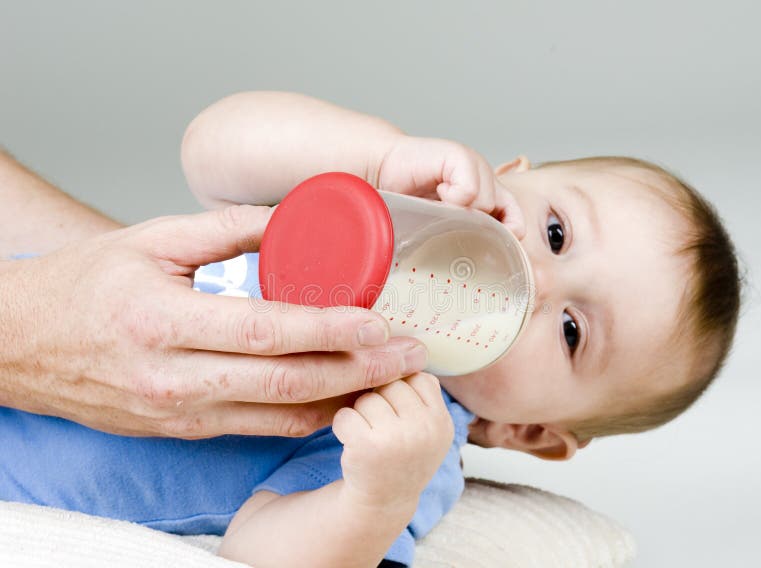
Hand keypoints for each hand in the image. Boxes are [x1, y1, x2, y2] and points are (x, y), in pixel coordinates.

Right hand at [0, 205, 427, 438]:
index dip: (329, 329)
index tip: (380, 320)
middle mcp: (175, 378)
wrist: (23, 346)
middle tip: (410, 355)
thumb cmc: (84, 286)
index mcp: (163, 321)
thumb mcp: (149, 240)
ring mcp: (181, 413)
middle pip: (286, 381)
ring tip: (391, 377)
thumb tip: (292, 217)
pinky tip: (342, 396)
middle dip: (358, 370)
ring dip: (344, 397)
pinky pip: (259, 427)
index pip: (265, 330)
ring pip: (280, 414)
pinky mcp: (185, 430)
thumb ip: (225, 228)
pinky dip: (307, 414)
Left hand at [332, 373, 454, 509]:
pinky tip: (353, 443)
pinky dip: (343, 426)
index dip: (401, 388)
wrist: (384, 501)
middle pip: (391, 384)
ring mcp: (398, 439)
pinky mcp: (367, 448)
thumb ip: (422, 393)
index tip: (396, 409)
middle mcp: (425, 430)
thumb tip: (404, 345)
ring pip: (367, 398)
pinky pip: (345, 415)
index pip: (418, 377)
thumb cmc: (402, 454)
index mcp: (442, 422)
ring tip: (370, 436)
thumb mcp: (428, 428)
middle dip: (379, 399)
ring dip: (360, 414)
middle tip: (381, 426)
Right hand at [377, 135, 526, 238]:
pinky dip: (452, 197)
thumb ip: (464, 232)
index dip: (506, 237)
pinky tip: (437, 190)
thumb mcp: (443, 221)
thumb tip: (482, 253)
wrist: (383, 168)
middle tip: (454, 226)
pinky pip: (470, 190)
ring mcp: (476, 166)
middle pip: (505, 216)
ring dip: (460, 211)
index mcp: (487, 195)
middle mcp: (486, 179)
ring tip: (439, 204)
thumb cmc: (410, 197)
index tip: (486, 251)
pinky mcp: (461, 156)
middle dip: (482, 228)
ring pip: (486, 204)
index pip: (516, 221)